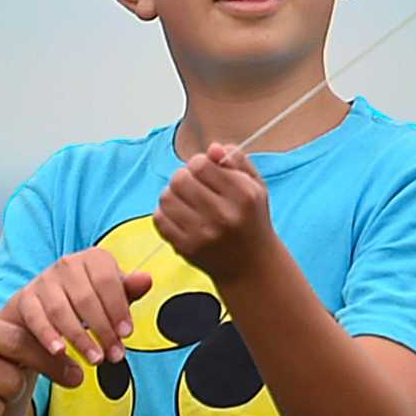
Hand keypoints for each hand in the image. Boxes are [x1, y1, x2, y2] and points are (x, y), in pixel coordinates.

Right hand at [0, 250, 153, 367]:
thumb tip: (146, 280)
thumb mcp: (111, 296)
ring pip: (62, 310)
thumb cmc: (85, 301)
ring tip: (95, 359)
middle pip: (86, 298)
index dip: (118, 309)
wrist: (45, 307)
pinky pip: (37, 319)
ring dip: (80, 338)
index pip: (107, 280)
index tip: (126, 334)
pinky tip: (60, 351)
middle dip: (102, 330)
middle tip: (114, 355)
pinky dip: (49, 336)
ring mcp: (43, 281)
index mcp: (92, 259)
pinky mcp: (25, 299)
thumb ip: (128, 291)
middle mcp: (66, 265)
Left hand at [153, 144, 276, 281]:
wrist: (251, 266)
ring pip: (166, 197)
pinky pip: (159, 219)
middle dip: (184, 178)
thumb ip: (237, 159)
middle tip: (194, 187)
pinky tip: (180, 216)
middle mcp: (224, 215)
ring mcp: (203, 234)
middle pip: (180, 179)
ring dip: (172, 194)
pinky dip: (165, 213)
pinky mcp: (186, 248)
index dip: (198, 163)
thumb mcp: (256, 185)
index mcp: (243, 195)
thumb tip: (212, 149)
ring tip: (186, 201)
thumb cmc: (251, 219)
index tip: (203, 172)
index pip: (200, 164)